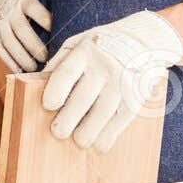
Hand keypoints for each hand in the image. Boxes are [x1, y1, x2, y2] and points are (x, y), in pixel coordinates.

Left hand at [41, 10, 182, 150]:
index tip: (48, 106)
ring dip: (89, 131)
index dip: (56, 90)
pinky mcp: (136, 96)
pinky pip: (122, 119)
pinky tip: (99, 144)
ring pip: (104, 112)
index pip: (67, 72)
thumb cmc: (101, 46)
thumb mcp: (79, 43)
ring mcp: (122, 82)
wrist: (145, 38)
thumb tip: (38, 86)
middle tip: (58, 132)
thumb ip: (60, 63)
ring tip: (78, 141)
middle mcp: (105, 66)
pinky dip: (110, 134)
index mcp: (85, 51)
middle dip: (69, 118)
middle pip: (84, 96)